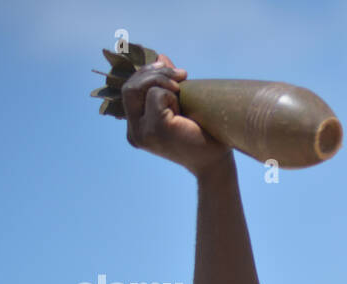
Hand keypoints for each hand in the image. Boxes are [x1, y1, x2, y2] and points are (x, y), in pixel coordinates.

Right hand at [122, 53, 231, 176]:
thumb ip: (166, 83)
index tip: (173, 73)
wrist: (217, 164)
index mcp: (137, 129)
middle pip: (129, 88)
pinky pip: (156, 95)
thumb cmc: (203, 137)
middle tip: (181, 75)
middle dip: (153, 74)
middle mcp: (135, 133)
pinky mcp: (156, 129)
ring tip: (183, 89)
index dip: (147, 75)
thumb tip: (160, 56)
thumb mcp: (182, 105)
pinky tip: (185, 107)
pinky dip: (172, 94)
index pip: (129, 92)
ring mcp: (143, 133)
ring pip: (139, 89)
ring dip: (162, 82)